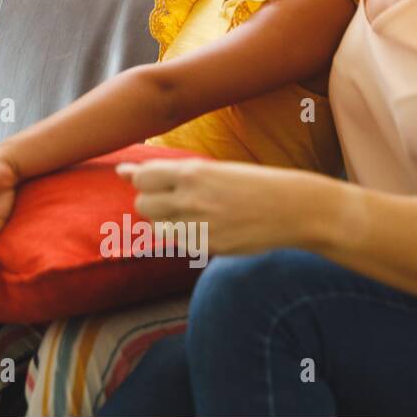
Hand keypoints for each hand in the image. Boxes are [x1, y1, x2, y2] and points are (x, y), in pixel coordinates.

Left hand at [118, 157, 328, 256]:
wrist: (294, 208)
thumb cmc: (251, 183)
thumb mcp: (212, 169)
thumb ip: (167, 173)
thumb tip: (122, 171)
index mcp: (192, 172)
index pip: (141, 178)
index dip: (144, 181)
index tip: (154, 182)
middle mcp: (191, 198)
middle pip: (143, 205)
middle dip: (153, 202)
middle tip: (177, 198)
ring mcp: (199, 225)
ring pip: (157, 227)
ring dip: (167, 221)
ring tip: (194, 213)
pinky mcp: (208, 247)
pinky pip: (179, 243)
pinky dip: (186, 237)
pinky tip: (209, 227)